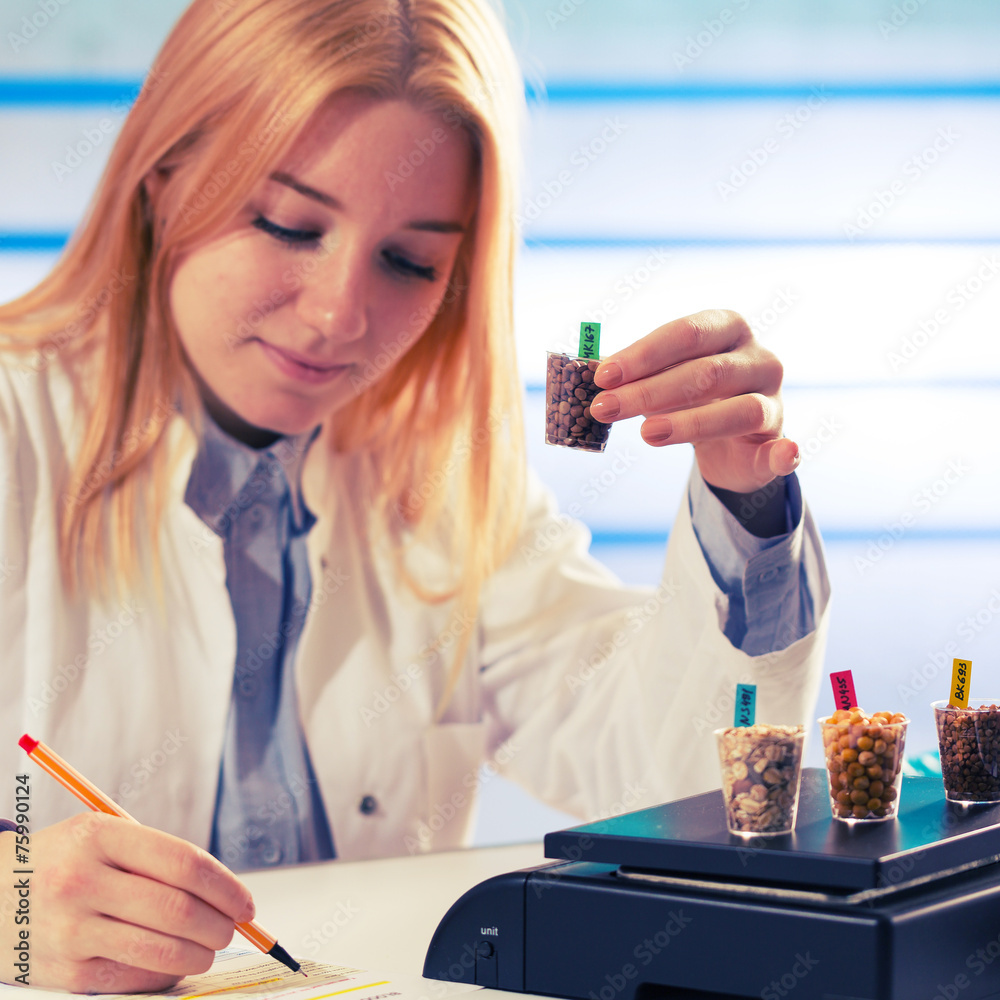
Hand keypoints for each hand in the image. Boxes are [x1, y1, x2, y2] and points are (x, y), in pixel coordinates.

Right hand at [0, 814, 254, 993]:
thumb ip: (156, 856)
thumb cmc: (64, 861)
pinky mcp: (64, 970)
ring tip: (210, 948)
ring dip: (200, 953)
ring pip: (160, 949)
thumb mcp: (100, 833)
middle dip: (220, 924)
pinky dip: (165, 974)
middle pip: (177, 909)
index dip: (225, 886)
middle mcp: (82, 881)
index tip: (245, 901)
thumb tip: (222, 891)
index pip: (183, 863)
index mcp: (99, 836)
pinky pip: (132, 977)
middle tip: (234, 928)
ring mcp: (71, 929)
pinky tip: (175, 965)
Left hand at [591, 309, 799, 493]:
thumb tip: (584, 369)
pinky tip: (783, 454)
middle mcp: (759, 358)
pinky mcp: (778, 442)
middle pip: (706, 372)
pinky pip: (784, 449)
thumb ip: (632, 371)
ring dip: (690, 423)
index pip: (686, 333)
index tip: (603, 376)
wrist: (731, 438)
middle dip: (649, 391)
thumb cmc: (691, 395)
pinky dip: (785, 453)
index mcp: (729, 329)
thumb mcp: (664, 376)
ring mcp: (774, 400)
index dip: (643, 354)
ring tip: (646, 434)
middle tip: (604, 408)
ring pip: (739, 410)